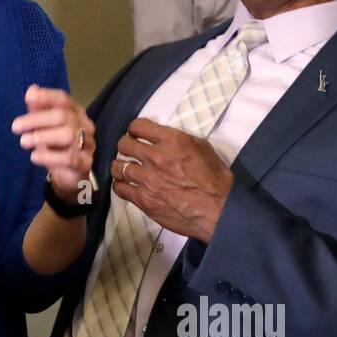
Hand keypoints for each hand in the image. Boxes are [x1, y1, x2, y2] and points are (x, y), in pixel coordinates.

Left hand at [12, 85, 94, 201]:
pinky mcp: (85, 163)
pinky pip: (70, 158)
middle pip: (62, 116)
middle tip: (16, 127)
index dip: (46, 96)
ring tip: (24, 141)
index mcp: (75, 112)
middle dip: (37, 119)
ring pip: (68, 135)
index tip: (28, 98)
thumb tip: (31, 91)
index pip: (62, 99)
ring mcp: (87, 144)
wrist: (71, 174)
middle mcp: (84, 125)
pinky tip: (34, 157)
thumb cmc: (57, 146)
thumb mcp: (45, 127)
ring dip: (43, 136)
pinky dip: (50, 157)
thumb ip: (39, 110)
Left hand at [111, 118, 232, 240]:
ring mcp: (147, 180)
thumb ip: (179, 140)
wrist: (219, 211)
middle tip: (130, 151)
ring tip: (126, 169)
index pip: (138, 126)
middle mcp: (156, 157)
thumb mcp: (202, 148)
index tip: (136, 134)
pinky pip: (120, 189)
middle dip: (126, 145)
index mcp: (172, 141)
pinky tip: (127, 185)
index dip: (135, 129)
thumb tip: (163, 139)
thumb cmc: (215, 180)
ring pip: (117, 167)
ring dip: (121, 166)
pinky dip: (121, 185)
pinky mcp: (144, 200)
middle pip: (124, 144)